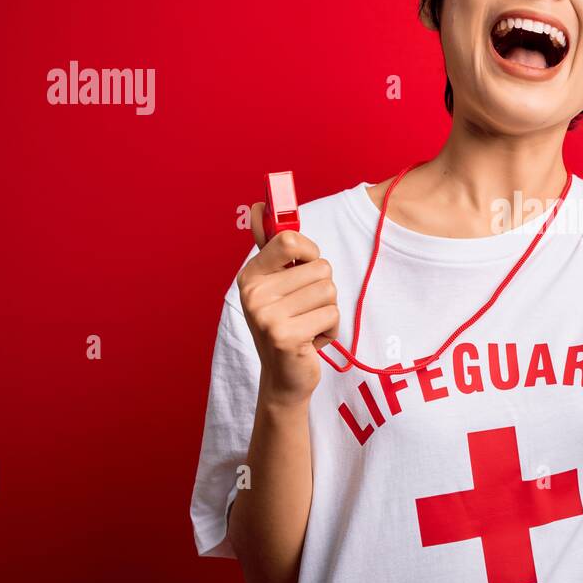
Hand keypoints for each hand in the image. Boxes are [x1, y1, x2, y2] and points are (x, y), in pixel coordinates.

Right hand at [238, 201, 340, 404]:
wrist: (284, 377)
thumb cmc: (286, 324)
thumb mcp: (275, 284)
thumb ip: (272, 247)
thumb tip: (259, 205)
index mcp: (250, 275)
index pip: (289, 239)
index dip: (309, 251)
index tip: (304, 266)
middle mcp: (253, 293)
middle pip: (320, 267)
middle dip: (323, 289)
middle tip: (303, 309)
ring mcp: (266, 315)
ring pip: (329, 291)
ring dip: (327, 309)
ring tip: (307, 324)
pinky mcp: (285, 336)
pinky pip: (331, 315)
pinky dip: (330, 329)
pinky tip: (311, 340)